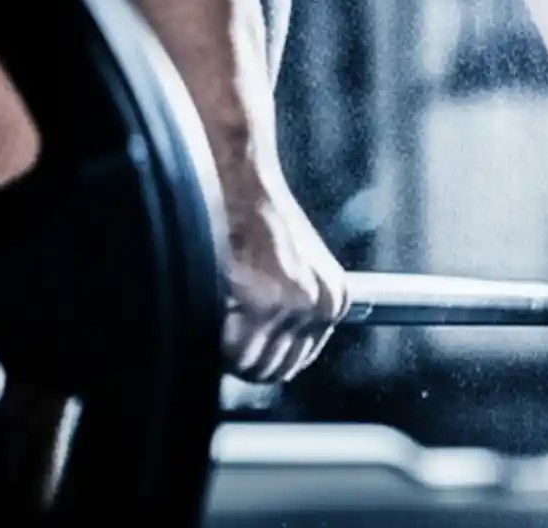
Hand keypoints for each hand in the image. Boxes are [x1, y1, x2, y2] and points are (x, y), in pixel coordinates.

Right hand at [219, 166, 348, 383]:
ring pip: (248, 364)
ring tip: (217, 310)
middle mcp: (323, 306)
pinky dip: (211, 333)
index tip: (238, 340)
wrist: (242, 178)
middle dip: (241, 355)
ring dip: (224, 347)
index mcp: (336, 301)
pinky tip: (212, 299)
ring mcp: (294, 305)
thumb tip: (268, 359)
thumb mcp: (294, 268)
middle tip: (221, 325)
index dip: (259, 357)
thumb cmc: (256, 220)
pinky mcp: (262, 300)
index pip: (294, 362)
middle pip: (273, 368)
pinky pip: (229, 350)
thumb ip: (292, 314)